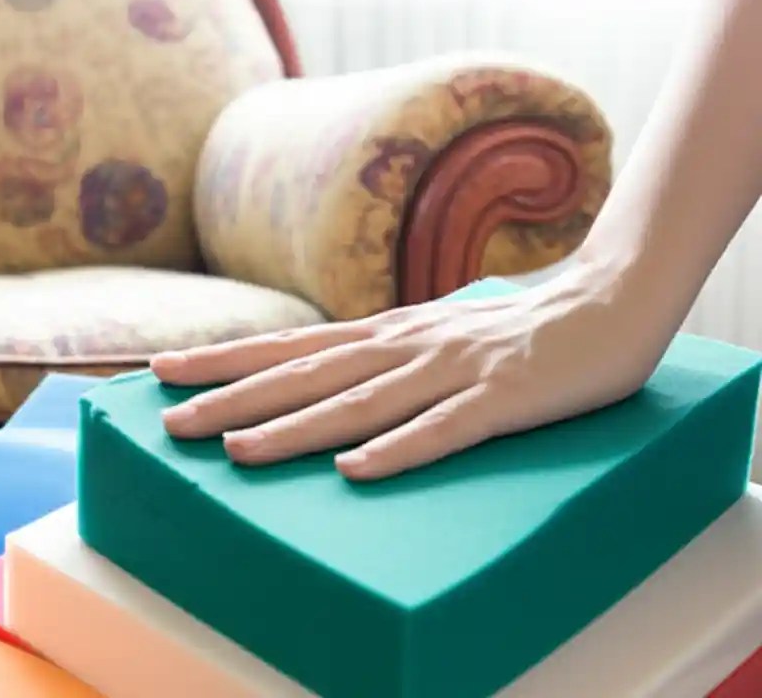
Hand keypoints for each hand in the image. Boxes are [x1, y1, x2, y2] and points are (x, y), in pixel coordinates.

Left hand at [152, 269, 674, 480]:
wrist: (610, 300)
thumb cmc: (513, 327)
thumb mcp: (431, 335)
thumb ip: (379, 355)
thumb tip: (318, 375)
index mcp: (385, 333)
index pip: (288, 346)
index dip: (223, 359)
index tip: (161, 372)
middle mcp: (404, 346)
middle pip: (305, 375)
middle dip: (232, 399)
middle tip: (170, 424)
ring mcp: (451, 370)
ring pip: (359, 402)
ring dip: (296, 427)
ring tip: (237, 451)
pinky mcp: (501, 398)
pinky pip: (445, 429)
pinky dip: (399, 448)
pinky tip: (357, 470)